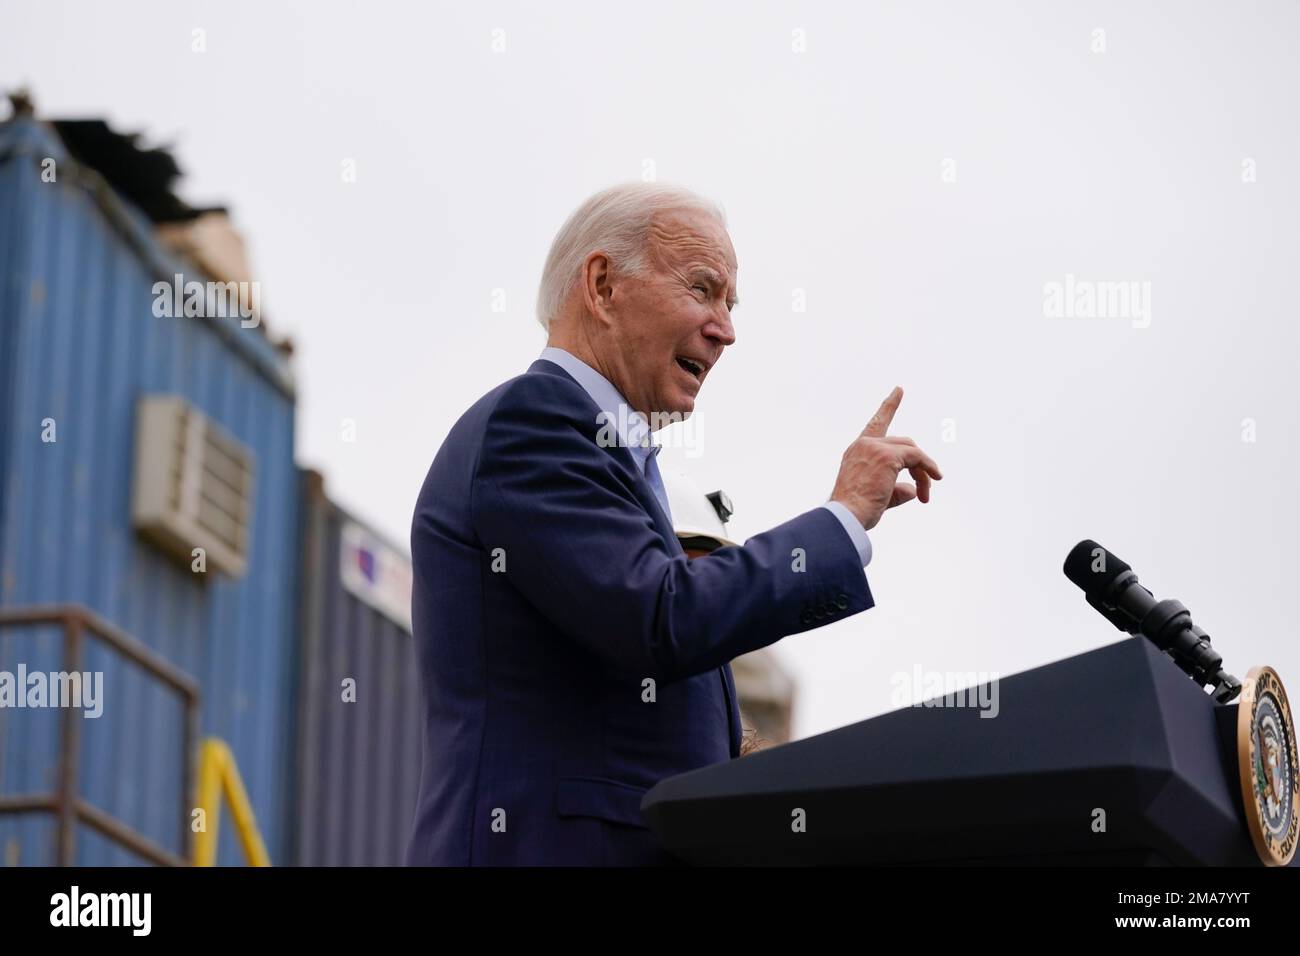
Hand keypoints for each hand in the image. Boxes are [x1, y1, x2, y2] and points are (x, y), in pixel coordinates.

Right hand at [829, 387, 942, 530]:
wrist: (846, 517)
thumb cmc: (856, 512)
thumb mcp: (878, 496)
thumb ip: (896, 489)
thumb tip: (913, 490)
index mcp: (857, 450)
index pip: (876, 423)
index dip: (889, 406)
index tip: (899, 390)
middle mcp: (865, 444)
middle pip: (904, 444)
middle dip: (918, 466)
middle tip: (924, 493)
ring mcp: (876, 447)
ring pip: (913, 451)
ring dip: (924, 473)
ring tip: (926, 496)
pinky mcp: (888, 456)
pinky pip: (918, 458)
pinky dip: (928, 469)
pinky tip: (933, 482)